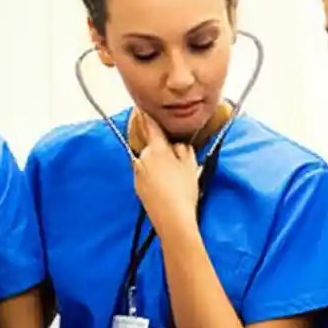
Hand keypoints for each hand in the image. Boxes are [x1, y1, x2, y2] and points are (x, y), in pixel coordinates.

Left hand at [132, 115, 199, 234]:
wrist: (172, 219)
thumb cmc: (184, 190)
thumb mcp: (191, 165)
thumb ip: (183, 149)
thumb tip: (177, 145)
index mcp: (156, 149)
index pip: (151, 127)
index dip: (147, 116)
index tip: (142, 108)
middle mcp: (143, 158)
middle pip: (152, 146)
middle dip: (162, 149)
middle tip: (178, 161)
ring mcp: (138, 173)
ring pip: (148, 161)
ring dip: (158, 164)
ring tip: (174, 178)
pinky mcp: (137, 187)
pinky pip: (146, 174)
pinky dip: (154, 176)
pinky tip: (166, 187)